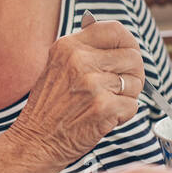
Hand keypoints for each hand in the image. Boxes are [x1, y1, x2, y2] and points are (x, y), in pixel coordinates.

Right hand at [5, 10, 143, 169]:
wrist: (36, 142)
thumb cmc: (49, 109)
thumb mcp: (58, 67)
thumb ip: (85, 52)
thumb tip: (122, 44)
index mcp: (68, 46)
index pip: (115, 30)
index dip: (128, 43)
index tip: (128, 55)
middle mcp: (80, 61)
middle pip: (132, 57)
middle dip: (132, 75)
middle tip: (118, 88)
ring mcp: (92, 84)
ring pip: (135, 83)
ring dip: (126, 97)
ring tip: (104, 105)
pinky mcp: (103, 107)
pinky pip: (133, 105)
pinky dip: (123, 115)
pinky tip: (104, 118)